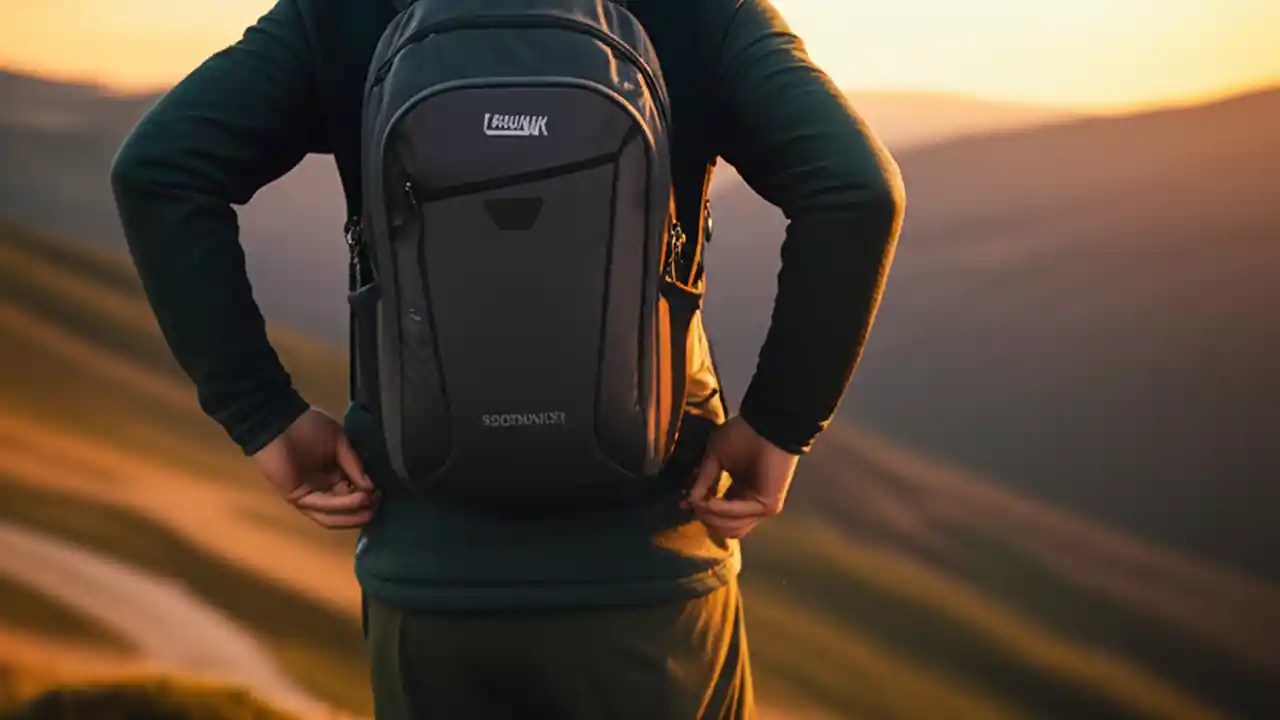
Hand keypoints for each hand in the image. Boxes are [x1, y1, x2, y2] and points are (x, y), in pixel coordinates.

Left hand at [252, 408, 380, 528]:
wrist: (280, 423)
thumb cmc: (309, 426)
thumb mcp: (339, 442)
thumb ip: (353, 464)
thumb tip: (370, 486)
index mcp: (334, 474)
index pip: (353, 493)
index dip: (368, 495)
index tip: (381, 492)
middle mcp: (323, 488)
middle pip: (344, 510)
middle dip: (362, 510)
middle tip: (378, 504)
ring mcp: (310, 495)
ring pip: (332, 515)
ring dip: (352, 514)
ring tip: (369, 507)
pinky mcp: (297, 497)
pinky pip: (320, 508)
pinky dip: (339, 506)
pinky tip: (357, 499)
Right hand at [681, 415, 799, 538]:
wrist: (767, 425)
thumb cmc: (744, 435)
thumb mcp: (716, 457)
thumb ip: (704, 480)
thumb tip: (690, 499)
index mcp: (741, 492)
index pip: (719, 515)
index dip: (699, 511)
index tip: (682, 504)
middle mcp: (751, 504)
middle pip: (724, 528)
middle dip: (705, 518)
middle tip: (693, 504)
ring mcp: (761, 507)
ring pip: (731, 528)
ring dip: (712, 517)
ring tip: (701, 503)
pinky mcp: (768, 505)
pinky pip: (740, 514)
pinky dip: (723, 510)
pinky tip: (710, 502)